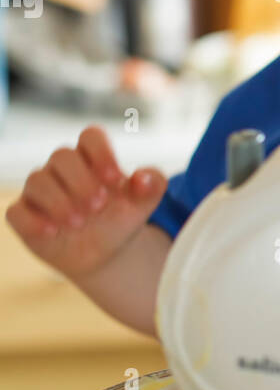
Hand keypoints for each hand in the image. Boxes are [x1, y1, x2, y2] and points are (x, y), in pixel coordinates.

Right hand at [5, 126, 167, 281]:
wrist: (104, 253)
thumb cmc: (120, 218)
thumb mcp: (143, 204)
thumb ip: (152, 185)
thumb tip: (143, 178)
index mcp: (92, 158)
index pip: (90, 136)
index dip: (101, 153)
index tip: (115, 179)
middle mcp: (62, 169)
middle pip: (62, 156)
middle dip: (80, 180)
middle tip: (99, 206)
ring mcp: (40, 191)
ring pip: (37, 180)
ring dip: (58, 200)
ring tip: (79, 222)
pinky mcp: (25, 215)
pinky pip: (16, 212)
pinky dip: (32, 221)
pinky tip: (52, 232)